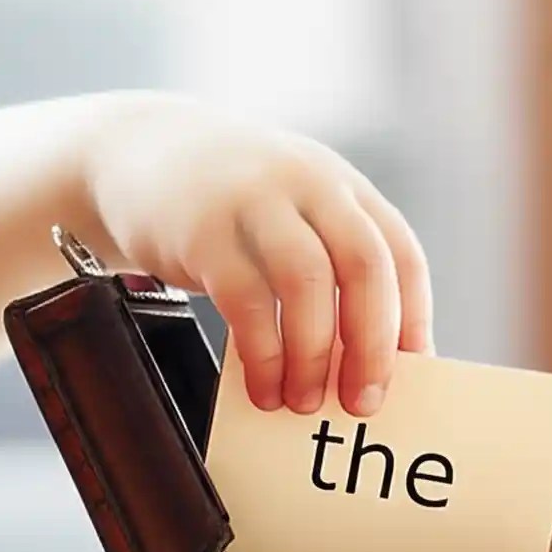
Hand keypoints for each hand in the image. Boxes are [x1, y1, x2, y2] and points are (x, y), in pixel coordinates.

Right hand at [83, 93, 432, 415]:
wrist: (138, 148)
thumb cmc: (231, 204)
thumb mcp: (294, 210)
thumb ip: (331, 266)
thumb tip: (365, 363)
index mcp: (344, 187)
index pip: (402, 255)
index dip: (412, 319)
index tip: (413, 373)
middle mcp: (310, 184)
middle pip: (366, 266)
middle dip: (372, 345)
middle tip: (363, 403)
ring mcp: (256, 201)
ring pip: (307, 282)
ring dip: (313, 354)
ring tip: (304, 403)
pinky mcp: (203, 228)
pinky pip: (246, 300)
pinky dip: (262, 354)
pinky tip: (262, 387)